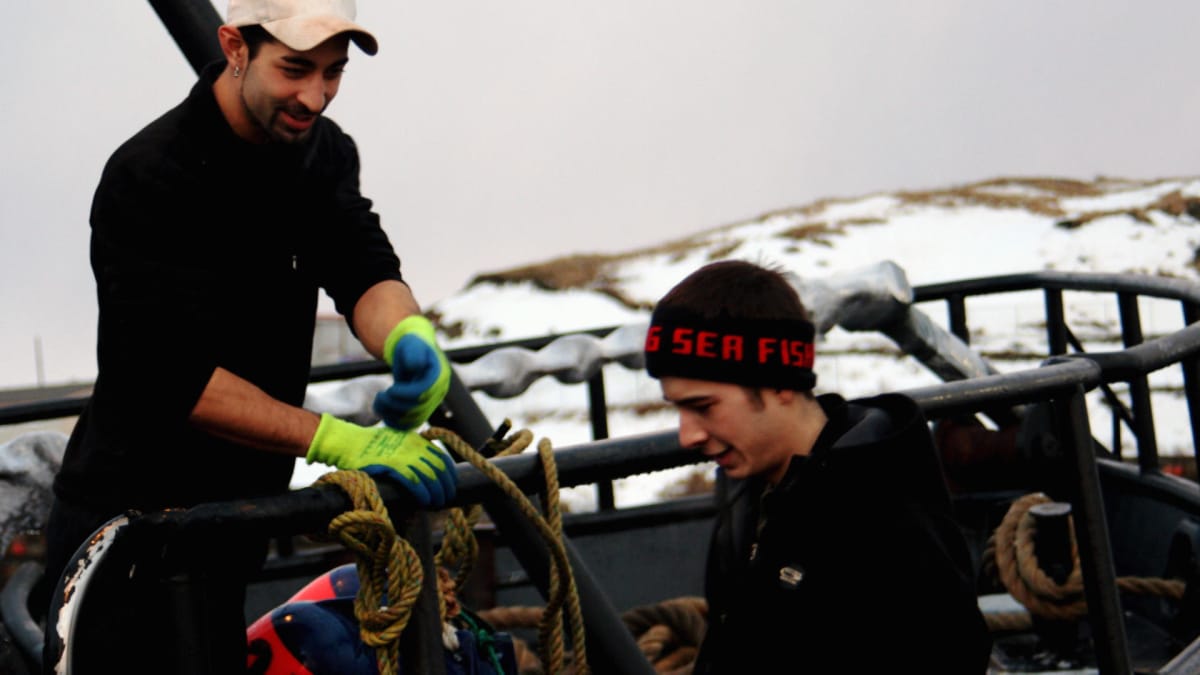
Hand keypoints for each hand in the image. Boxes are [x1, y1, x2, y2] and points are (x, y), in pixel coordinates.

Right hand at [307, 413, 456, 506]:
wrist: (349, 442)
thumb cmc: (370, 445)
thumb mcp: (397, 441)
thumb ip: (411, 451)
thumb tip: (423, 468)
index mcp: (416, 440)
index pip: (442, 457)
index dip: (449, 474)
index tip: (451, 485)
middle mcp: (414, 447)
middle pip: (439, 469)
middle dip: (446, 486)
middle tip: (446, 498)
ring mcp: (404, 456)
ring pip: (430, 477)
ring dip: (437, 492)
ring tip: (437, 503)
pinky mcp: (393, 467)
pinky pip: (414, 482)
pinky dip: (423, 493)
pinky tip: (425, 501)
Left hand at [373, 315, 450, 429]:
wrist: (413, 351)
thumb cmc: (411, 345)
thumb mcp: (412, 343)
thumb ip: (414, 353)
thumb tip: (416, 366)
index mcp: (439, 376)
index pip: (424, 392)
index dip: (406, 394)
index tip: (389, 389)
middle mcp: (438, 392)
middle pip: (419, 408)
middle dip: (396, 404)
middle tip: (380, 396)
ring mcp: (431, 402)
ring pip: (414, 419)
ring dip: (393, 414)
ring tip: (378, 401)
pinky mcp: (421, 409)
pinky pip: (410, 423)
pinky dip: (395, 422)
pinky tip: (382, 413)